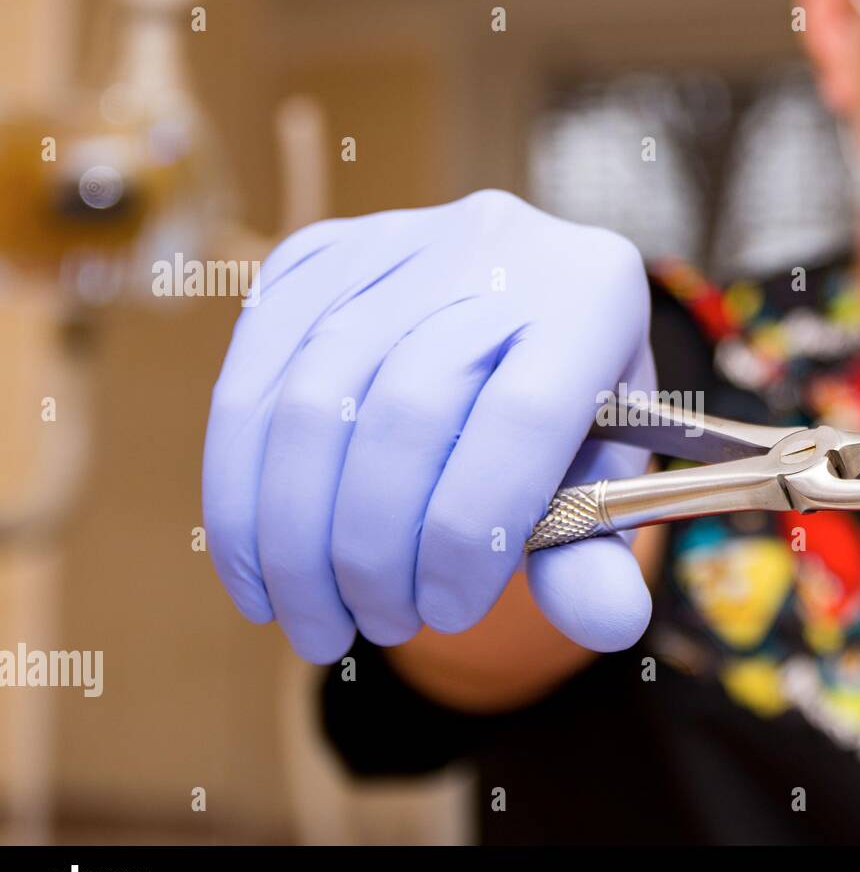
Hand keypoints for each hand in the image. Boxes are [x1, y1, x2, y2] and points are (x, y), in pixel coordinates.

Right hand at [202, 190, 655, 662]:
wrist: (519, 309)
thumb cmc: (567, 411)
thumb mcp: (600, 476)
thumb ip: (595, 549)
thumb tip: (607, 623)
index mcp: (591, 297)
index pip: (522, 415)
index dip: (468, 532)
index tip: (447, 615)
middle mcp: (495, 248)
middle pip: (404, 409)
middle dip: (371, 551)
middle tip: (376, 628)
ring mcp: (393, 243)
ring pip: (310, 400)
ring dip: (293, 540)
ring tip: (316, 623)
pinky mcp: (312, 260)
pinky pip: (248, 384)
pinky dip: (239, 497)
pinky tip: (258, 574)